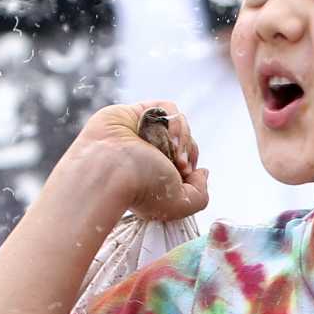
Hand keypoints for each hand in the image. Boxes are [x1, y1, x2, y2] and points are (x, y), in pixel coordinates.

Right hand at [67, 101, 209, 220]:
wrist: (110, 171)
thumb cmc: (141, 190)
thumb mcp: (180, 204)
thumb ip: (200, 194)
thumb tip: (203, 172)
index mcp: (155, 172)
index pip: (186, 158)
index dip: (191, 162)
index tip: (185, 173)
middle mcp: (148, 151)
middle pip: (184, 140)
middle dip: (188, 151)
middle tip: (180, 165)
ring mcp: (142, 131)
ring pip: (178, 124)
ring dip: (183, 138)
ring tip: (173, 152)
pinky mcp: (135, 112)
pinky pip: (167, 108)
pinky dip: (174, 121)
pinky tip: (168, 136)